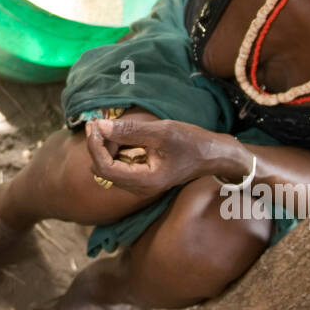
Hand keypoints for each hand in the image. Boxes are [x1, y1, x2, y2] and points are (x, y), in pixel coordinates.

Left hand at [85, 116, 242, 195]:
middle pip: (104, 169)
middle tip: (96, 122)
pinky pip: (121, 164)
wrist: (215, 155)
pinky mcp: (144, 176)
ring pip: (110, 167)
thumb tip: (100, 126)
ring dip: (105, 147)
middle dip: (97, 146)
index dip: (95, 146)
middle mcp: (140, 188)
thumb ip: (130, 130)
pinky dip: (115, 149)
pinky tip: (118, 134)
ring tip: (106, 125)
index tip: (94, 125)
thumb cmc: (192, 143)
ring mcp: (141, 184)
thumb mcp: (162, 132)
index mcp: (144, 182)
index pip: (105, 168)